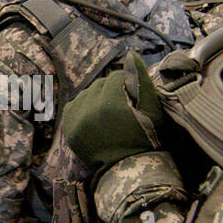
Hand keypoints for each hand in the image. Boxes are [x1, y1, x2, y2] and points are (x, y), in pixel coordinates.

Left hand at [61, 52, 163, 180]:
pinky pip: (74, 106)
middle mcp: (92, 109)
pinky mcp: (70, 129)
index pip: (117, 77)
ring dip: (96, 99)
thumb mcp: (152, 107)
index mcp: (112, 101)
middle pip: (100, 84)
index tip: (133, 97)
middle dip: (111, 91)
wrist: (128, 167)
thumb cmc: (145, 136)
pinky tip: (95, 118)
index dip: (127, 85)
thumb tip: (130, 55)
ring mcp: (78, 120)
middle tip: (121, 108)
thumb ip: (140, 78)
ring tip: (108, 114)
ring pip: (86, 94)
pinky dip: (83, 109)